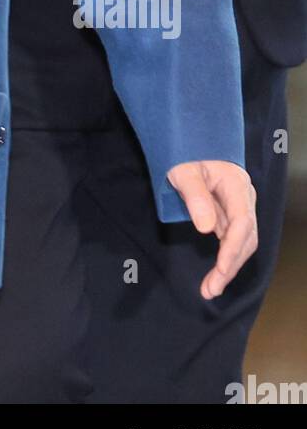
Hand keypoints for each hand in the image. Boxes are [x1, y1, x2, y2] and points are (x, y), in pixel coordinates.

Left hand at [166, 160, 256, 298]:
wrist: (190, 139)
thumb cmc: (185, 152)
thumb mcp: (183, 169)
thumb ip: (195, 195)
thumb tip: (206, 229)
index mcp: (236, 185)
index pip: (242, 223)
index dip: (232, 249)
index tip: (220, 270)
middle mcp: (243, 199)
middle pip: (246, 238)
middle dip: (231, 266)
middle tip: (211, 289)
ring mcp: (238, 207)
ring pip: (241, 242)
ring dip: (229, 266)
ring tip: (211, 288)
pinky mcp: (229, 214)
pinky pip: (231, 239)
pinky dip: (225, 257)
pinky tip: (214, 273)